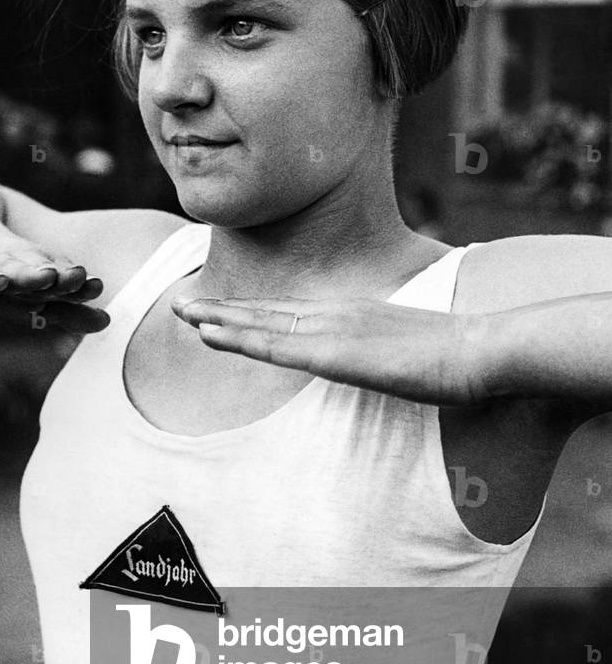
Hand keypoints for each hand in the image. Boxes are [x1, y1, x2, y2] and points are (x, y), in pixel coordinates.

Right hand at [0, 221, 109, 334]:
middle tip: (79, 277)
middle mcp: (16, 264)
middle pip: (40, 271)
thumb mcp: (33, 292)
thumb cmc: (4, 269)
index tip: (97, 287)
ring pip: (10, 268)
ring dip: (29, 274)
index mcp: (37, 271)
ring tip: (47, 277)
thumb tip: (106, 322)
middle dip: (60, 277)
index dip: (78, 287)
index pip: (60, 281)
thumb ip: (68, 311)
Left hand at [171, 295, 492, 405]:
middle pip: (267, 313)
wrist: (481, 348)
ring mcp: (334, 330)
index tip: (219, 313)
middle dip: (222, 311)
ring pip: (262, 325)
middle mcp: (335, 314)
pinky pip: (276, 346)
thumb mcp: (409, 349)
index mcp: (351, 314)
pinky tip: (213, 336)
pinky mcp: (337, 351)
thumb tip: (379, 359)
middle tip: (181, 304)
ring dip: (220, 320)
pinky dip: (241, 339)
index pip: (290, 314)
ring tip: (183, 312)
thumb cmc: (456, 353)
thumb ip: (385, 351)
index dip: (251, 313)